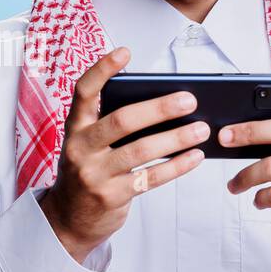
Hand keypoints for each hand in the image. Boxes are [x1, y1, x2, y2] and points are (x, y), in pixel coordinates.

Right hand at [39, 46, 208, 263]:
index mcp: (74, 128)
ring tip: (202, 129)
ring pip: (140, 150)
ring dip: (175, 138)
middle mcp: (80, 148)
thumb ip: (112, 125)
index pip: (83, 92)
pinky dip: (176, 166)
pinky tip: (195, 156)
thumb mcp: (89, 144)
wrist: (68, 219)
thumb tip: (163, 105)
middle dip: (158, 108)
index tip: (124, 52)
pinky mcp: (111, 196)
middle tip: (189, 100)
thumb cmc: (89, 171)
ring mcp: (94, 174)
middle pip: (121, 120)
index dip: (102, 70)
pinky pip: (150, 178)